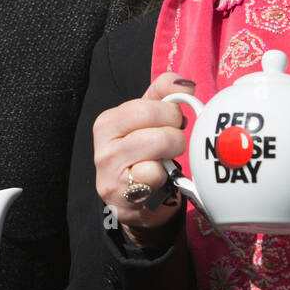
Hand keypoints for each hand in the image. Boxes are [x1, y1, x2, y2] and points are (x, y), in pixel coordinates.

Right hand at [92, 72, 194, 247]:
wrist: (139, 205)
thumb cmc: (144, 159)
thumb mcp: (148, 123)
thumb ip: (163, 94)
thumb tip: (185, 84)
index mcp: (108, 122)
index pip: (151, 101)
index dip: (171, 112)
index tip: (172, 123)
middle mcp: (104, 145)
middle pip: (156, 118)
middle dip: (174, 130)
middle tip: (172, 144)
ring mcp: (110, 171)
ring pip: (159, 141)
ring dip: (173, 153)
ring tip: (167, 161)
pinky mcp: (123, 194)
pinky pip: (155, 173)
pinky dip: (165, 176)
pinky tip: (160, 179)